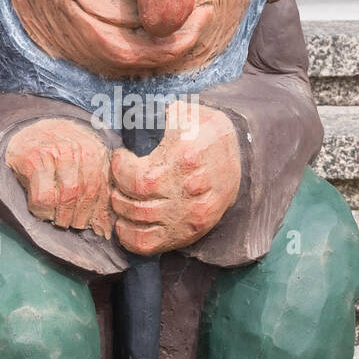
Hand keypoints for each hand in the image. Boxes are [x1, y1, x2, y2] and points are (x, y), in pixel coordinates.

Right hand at [5, 119, 113, 238]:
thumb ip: (97, 187)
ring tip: (60, 220)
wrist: (25, 130)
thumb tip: (105, 226)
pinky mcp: (33, 160)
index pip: (105, 188)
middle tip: (75, 224)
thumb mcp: (83, 161)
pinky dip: (44, 211)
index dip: (101, 212)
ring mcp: (55, 152)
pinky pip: (44, 197)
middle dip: (81, 216)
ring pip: (67, 196)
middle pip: (87, 193)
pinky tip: (42, 210)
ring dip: (63, 216)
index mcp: (96, 150)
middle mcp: (78, 148)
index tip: (99, 228)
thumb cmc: (58, 151)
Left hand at [110, 103, 240, 255]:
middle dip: (117, 191)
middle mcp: (189, 194)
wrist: (241, 158)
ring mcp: (190, 217)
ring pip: (139, 224)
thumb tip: (132, 116)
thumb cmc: (206, 133)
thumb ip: (160, 114)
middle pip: (136, 204)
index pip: (140, 179)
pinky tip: (125, 222)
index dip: (120, 170)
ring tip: (120, 197)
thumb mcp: (188, 113)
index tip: (120, 158)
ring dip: (121, 212)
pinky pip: (149, 245)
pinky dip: (129, 237)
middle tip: (117, 180)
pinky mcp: (189, 233)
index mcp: (187, 161)